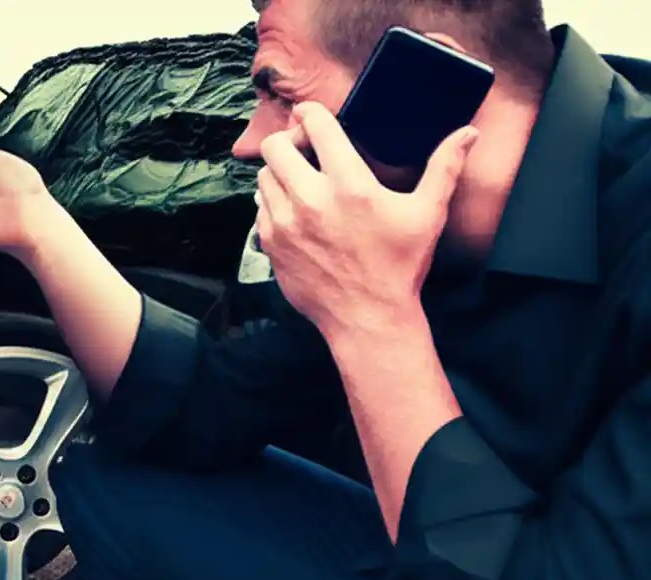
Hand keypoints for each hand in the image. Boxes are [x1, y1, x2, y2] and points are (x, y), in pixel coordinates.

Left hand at [255, 102, 479, 337]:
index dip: (310, 113)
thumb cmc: (400, 265)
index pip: (316, 127)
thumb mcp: (427, 214)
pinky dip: (272, 202)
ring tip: (299, 179)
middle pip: (276, 148)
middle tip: (303, 148)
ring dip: (279, 172)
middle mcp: (311, 200)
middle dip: (287, 140)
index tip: (310, 114)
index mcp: (349, 185)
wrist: (367, 317)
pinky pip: (260, 209)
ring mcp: (286, 224)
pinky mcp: (271, 245)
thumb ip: (445, 168)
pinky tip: (293, 209)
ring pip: (264, 177)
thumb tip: (468, 133)